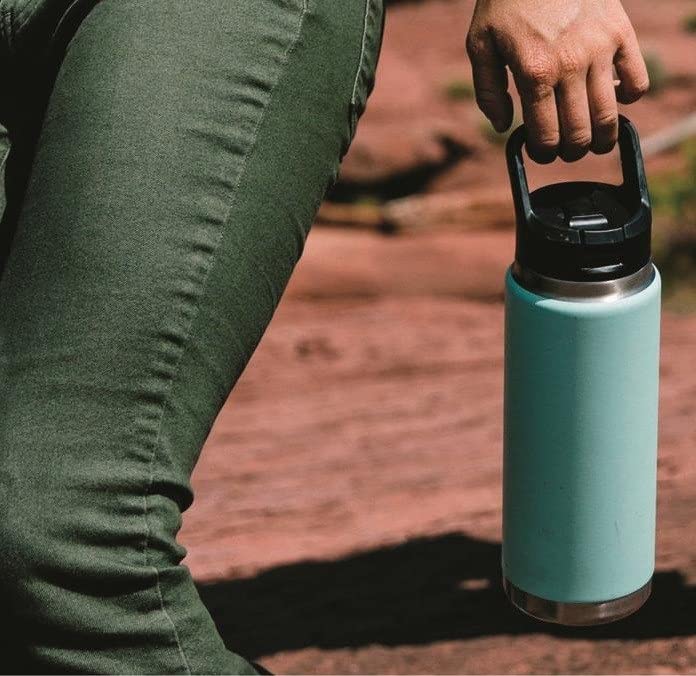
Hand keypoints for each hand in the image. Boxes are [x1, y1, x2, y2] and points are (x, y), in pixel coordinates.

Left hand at [466, 0, 648, 162]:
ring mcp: (600, 50)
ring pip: (609, 115)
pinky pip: (638, 80)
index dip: (543, 153)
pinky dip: (629, 97)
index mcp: (534, 73)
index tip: (541, 151)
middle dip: (572, 151)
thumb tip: (503, 128)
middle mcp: (570, 65)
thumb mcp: (480, 45)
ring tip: (594, 142)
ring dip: (602, 138)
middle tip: (566, 150)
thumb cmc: (506, 4)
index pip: (546, 136)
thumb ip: (487, 92)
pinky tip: (614, 97)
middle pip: (579, 133)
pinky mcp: (621, 33)